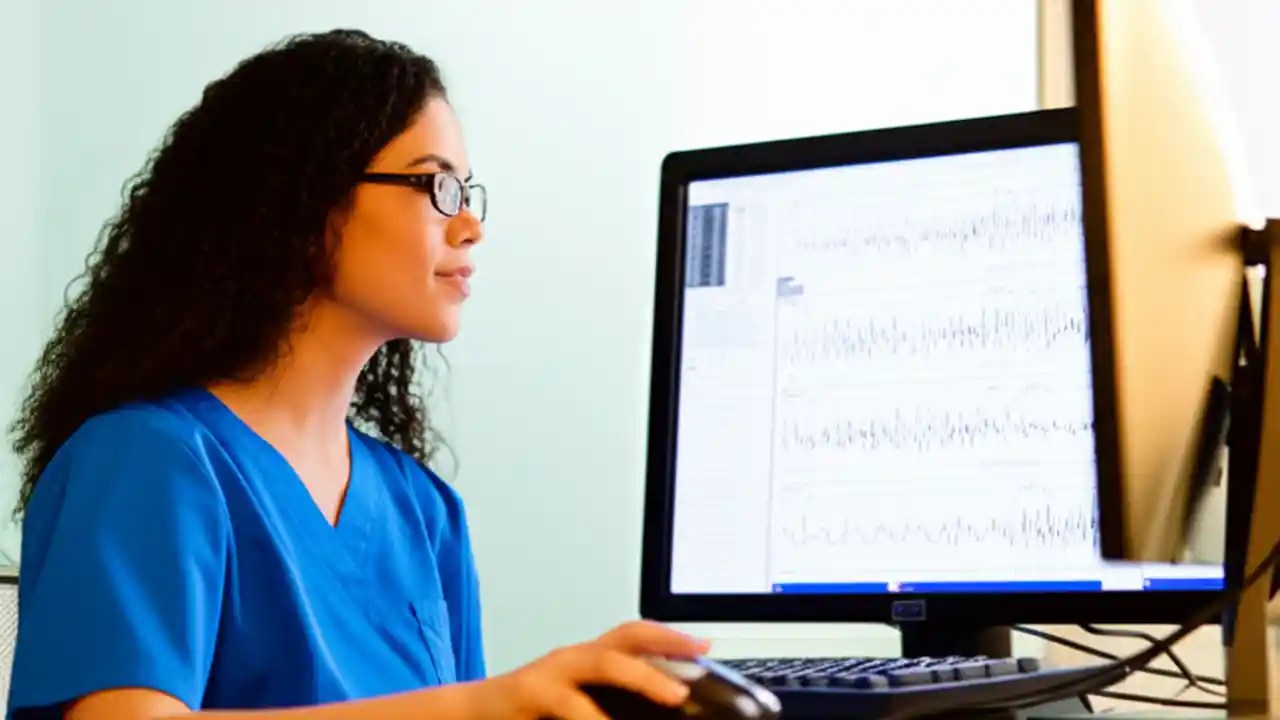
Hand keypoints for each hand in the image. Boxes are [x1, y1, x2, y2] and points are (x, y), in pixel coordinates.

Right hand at [479, 620, 710, 719]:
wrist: (467, 717)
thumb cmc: (527, 714)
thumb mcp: (575, 705)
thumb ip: (612, 703)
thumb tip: (663, 703)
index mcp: (586, 660)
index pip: (632, 635)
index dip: (668, 636)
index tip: (704, 646)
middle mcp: (570, 659)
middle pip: (622, 639)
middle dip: (662, 647)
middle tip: (694, 665)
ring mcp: (548, 673)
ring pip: (600, 662)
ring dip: (639, 678)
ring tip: (669, 696)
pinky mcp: (525, 693)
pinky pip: (566, 703)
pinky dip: (592, 718)